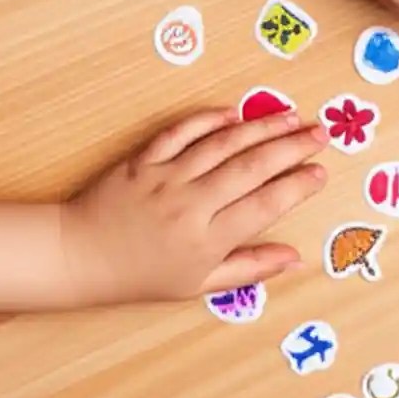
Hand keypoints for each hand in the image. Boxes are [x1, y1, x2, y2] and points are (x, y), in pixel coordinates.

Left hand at [60, 109, 329, 303]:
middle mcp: (191, 204)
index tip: (320, 172)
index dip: (297, 186)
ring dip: (261, 127)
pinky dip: (208, 119)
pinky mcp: (144, 159)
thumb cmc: (141, 275)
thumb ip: (249, 268)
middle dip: (291, 147)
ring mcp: (166, 177)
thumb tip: (296, 258)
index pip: (265, 205)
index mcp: (207, 239)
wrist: (78, 257)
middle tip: (321, 132)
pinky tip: (234, 112)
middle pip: (251, 168)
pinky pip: (181, 132)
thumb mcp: (198, 285)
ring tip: (290, 116)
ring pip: (223, 144)